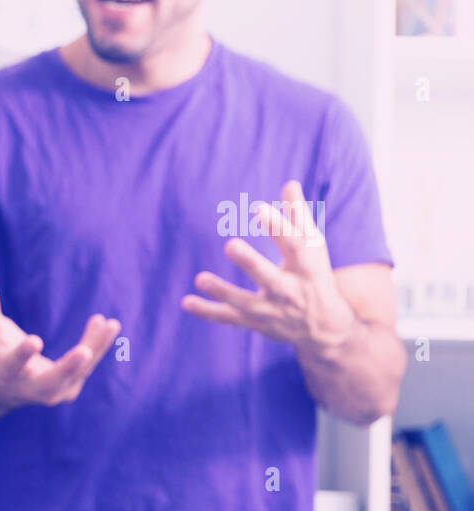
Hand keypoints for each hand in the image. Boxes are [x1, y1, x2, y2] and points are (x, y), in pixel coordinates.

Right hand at [0, 267, 120, 406]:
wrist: (4, 386)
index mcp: (6, 374)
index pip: (13, 366)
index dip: (23, 354)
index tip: (34, 340)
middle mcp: (30, 389)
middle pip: (51, 382)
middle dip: (67, 368)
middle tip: (83, 352)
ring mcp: (53, 392)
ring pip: (78, 372)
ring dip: (94, 347)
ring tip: (108, 323)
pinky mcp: (70, 388)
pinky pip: (87, 366)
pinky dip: (98, 345)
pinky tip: (107, 323)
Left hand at [181, 180, 355, 347]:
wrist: (325, 327)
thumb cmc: (314, 275)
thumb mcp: (313, 248)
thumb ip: (298, 216)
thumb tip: (290, 183)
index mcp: (306, 267)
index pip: (294, 245)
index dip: (278, 227)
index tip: (258, 209)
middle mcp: (289, 290)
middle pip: (269, 277)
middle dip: (250, 263)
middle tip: (230, 245)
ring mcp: (270, 310)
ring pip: (244, 302)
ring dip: (222, 291)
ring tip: (200, 278)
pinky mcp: (255, 322)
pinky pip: (228, 318)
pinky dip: (207, 312)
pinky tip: (186, 302)